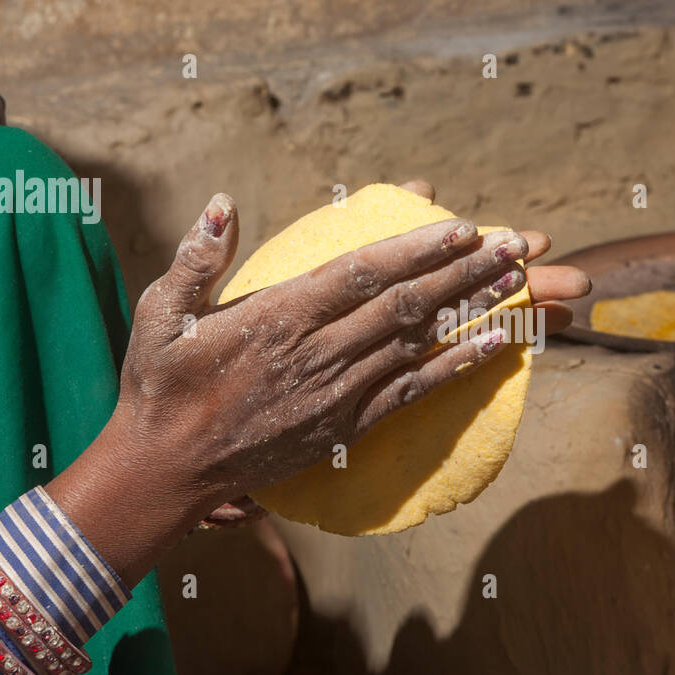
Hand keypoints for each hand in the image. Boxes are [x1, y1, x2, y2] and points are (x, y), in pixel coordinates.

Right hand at [48, 183, 587, 584]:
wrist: (167, 471)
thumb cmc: (160, 387)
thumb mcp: (160, 315)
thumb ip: (196, 258)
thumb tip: (222, 203)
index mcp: (275, 317)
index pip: (360, 273)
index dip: (415, 250)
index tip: (459, 228)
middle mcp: (315, 354)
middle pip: (403, 304)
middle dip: (461, 272)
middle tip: (510, 245)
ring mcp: (335, 393)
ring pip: (416, 344)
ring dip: (469, 310)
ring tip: (514, 281)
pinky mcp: (345, 427)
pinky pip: (412, 393)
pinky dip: (457, 367)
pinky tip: (495, 345)